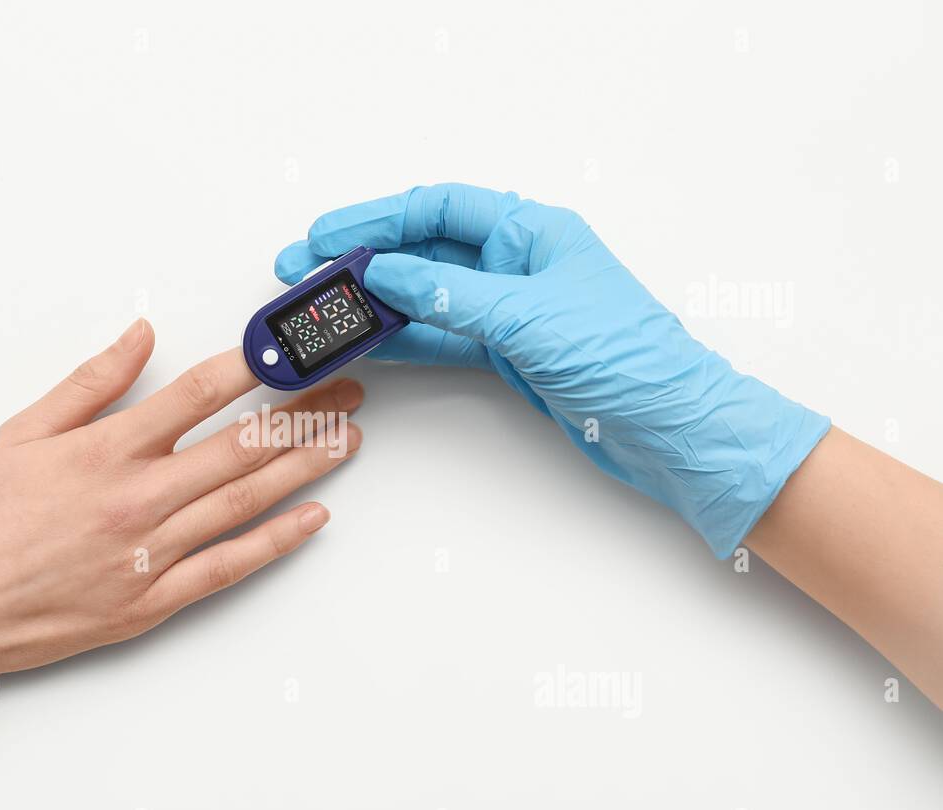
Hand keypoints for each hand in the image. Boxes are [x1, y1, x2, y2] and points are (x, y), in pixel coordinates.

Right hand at [0, 318, 362, 682]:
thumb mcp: (18, 433)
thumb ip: (88, 383)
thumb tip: (140, 335)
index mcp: (104, 451)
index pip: (200, 392)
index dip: (256, 365)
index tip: (294, 348)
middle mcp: (136, 499)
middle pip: (241, 445)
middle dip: (303, 413)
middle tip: (345, 392)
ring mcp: (148, 555)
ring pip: (245, 501)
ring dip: (304, 467)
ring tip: (346, 441)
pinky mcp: (150, 602)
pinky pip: (228, 567)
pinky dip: (275, 541)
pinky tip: (311, 518)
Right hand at [275, 183, 827, 557]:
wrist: (674, 431)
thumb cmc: (630, 361)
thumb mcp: (528, 317)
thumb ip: (450, 294)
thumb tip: (387, 272)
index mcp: (534, 231)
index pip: (439, 207)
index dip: (378, 217)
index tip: (328, 233)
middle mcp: (520, 264)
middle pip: (425, 247)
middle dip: (363, 256)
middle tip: (307, 267)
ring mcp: (512, 311)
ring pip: (427, 295)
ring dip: (374, 300)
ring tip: (323, 306)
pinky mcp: (510, 353)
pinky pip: (443, 336)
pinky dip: (403, 337)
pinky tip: (366, 337)